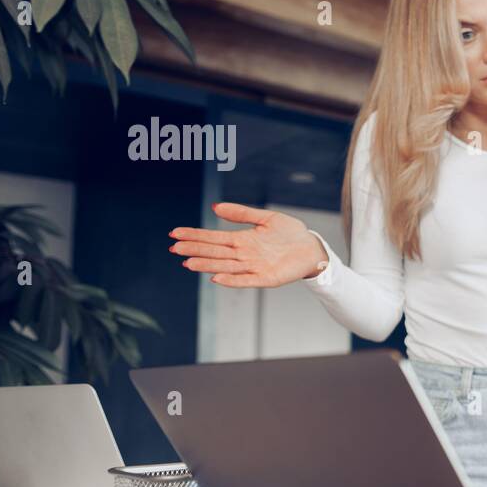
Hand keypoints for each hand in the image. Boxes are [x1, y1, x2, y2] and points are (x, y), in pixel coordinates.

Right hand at [168, 202, 329, 287]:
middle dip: (194, 250)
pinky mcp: (267, 278)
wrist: (312, 248)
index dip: (195, 236)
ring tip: (188, 262)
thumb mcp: (266, 218)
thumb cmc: (291, 233)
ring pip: (225, 266)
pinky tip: (217, 277)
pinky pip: (246, 280)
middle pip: (215, 252)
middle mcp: (244, 255)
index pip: (213, 238)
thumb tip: (215, 207)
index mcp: (242, 240)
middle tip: (174, 248)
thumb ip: (242, 213)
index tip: (175, 233)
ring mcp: (254, 267)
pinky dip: (232, 280)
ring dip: (207, 265)